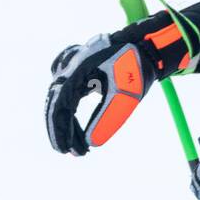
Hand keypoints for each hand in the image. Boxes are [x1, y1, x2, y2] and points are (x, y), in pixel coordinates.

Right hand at [45, 33, 153, 155]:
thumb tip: (92, 143)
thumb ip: (109, 118)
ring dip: (68, 125)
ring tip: (80, 149)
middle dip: (62, 131)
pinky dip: (70, 115)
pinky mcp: (75, 72)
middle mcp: (69, 67)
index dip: (60, 130)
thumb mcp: (127, 95)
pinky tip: (76, 131)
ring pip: (60, 101)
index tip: (65, 150)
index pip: (61, 105)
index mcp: (79, 69)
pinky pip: (66, 96)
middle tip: (73, 153)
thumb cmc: (136, 69)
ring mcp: (70, 68)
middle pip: (56, 104)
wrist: (143, 46)